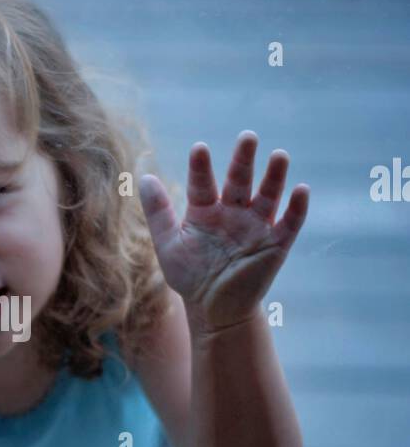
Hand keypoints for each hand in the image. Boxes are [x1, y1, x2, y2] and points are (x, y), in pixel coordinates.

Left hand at [138, 132, 309, 330]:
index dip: (201, 167)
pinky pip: (289, 223)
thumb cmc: (190, 276)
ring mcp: (255, 226)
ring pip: (267, 196)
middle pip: (239, 181)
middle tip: (248, 136)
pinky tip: (302, 190)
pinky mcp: (275, 244)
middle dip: (244, 160)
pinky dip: (297, 208)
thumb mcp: (168, 245)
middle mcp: (232, 212)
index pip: (202, 183)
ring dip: (275, 176)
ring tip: (279, 155)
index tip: (199, 148)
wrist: (215, 310)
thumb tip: (144, 177)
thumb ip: (157, 212)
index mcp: (205, 210)